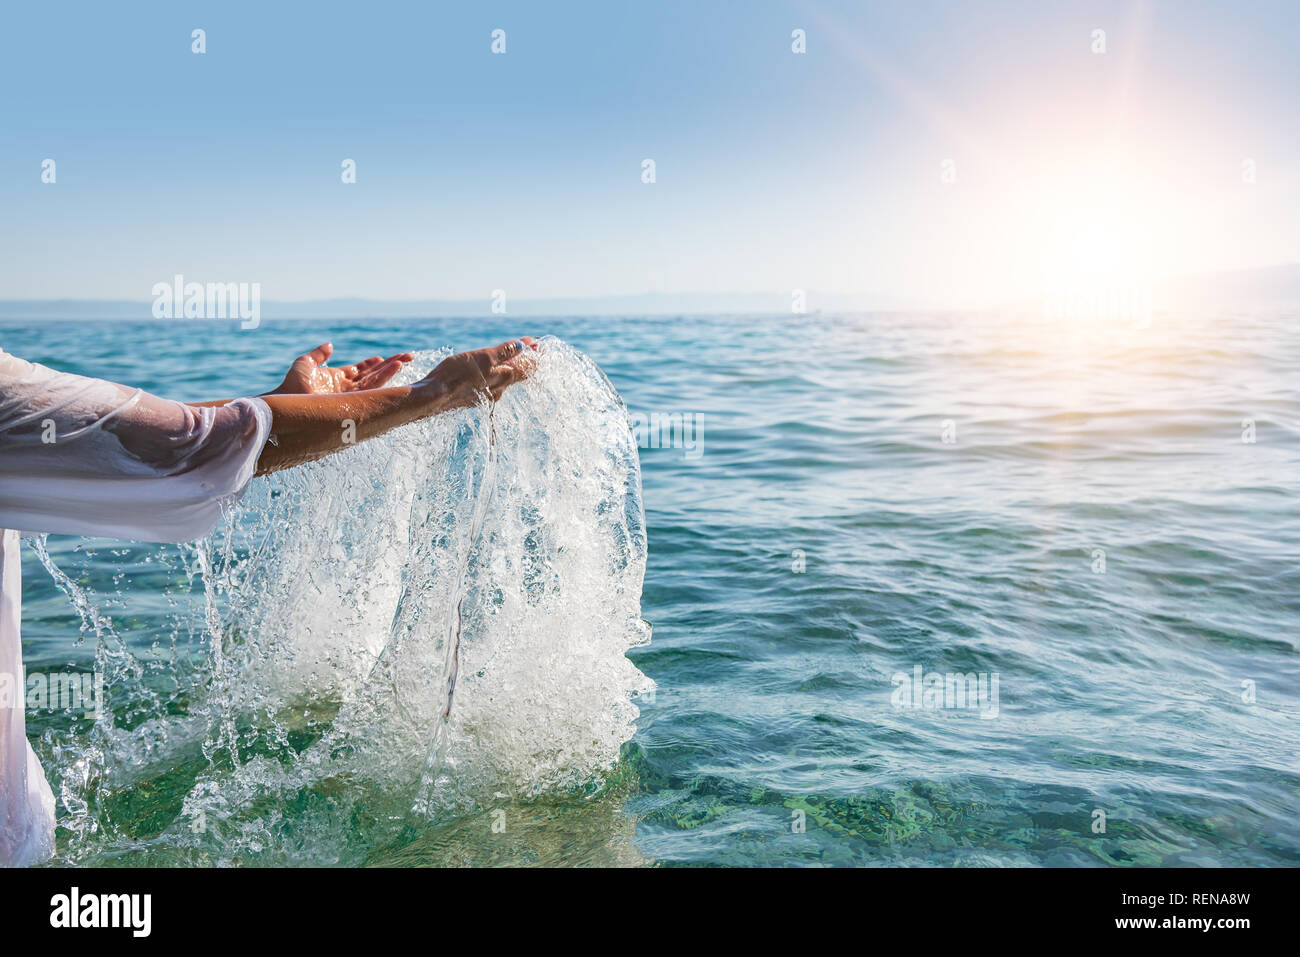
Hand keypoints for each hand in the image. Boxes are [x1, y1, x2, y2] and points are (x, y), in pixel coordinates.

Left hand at [271, 343, 413, 395]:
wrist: (287, 402)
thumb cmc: (291, 385)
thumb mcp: (305, 363)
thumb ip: (319, 354)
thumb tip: (331, 344)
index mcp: (337, 379)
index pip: (360, 371)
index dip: (371, 364)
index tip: (382, 357)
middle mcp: (347, 388)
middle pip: (373, 375)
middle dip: (389, 366)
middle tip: (407, 356)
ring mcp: (351, 395)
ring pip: (376, 381)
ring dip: (391, 370)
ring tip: (405, 359)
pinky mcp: (353, 399)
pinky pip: (373, 388)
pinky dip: (385, 377)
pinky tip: (396, 367)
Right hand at [418, 337, 537, 408]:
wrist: (433, 397)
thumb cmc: (456, 375)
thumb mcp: (482, 358)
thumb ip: (504, 352)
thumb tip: (524, 347)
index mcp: (505, 376)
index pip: (527, 365)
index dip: (534, 354)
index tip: (538, 344)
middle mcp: (500, 388)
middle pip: (519, 373)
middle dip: (526, 359)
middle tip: (533, 348)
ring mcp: (487, 394)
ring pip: (505, 379)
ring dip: (512, 366)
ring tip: (517, 357)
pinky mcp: (474, 397)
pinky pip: (492, 384)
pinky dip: (497, 374)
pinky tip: (493, 373)